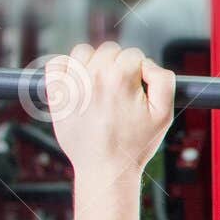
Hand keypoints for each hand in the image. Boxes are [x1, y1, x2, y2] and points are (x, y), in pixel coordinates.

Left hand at [46, 42, 175, 177]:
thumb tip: (148, 64)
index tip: (137, 89)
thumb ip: (164, 81)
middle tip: (120, 91)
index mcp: (120, 79)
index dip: (139, 71)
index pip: (133, 54)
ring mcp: (72, 84)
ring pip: (83, 51)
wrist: (106, 169)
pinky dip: (65, 67)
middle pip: (109, 50)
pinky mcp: (57, 94)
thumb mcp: (164, 114)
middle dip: (118, 65)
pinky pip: (56, 64)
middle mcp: (94, 77)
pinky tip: (77, 82)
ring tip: (99, 84)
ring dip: (93, 62)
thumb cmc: (134, 145)